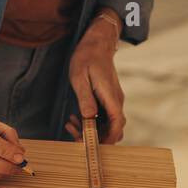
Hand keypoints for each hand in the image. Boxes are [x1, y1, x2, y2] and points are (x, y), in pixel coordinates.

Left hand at [64, 8, 126, 143]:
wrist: (97, 42)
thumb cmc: (87, 57)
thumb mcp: (80, 77)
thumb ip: (85, 99)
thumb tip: (89, 118)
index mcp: (111, 97)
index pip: (116, 125)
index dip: (107, 139)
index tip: (92, 146)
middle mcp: (116, 101)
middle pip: (113, 129)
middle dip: (96, 137)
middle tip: (75, 133)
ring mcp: (113, 100)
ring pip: (107, 124)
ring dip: (91, 129)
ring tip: (71, 124)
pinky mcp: (107, 98)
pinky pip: (103, 116)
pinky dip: (91, 121)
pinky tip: (76, 117)